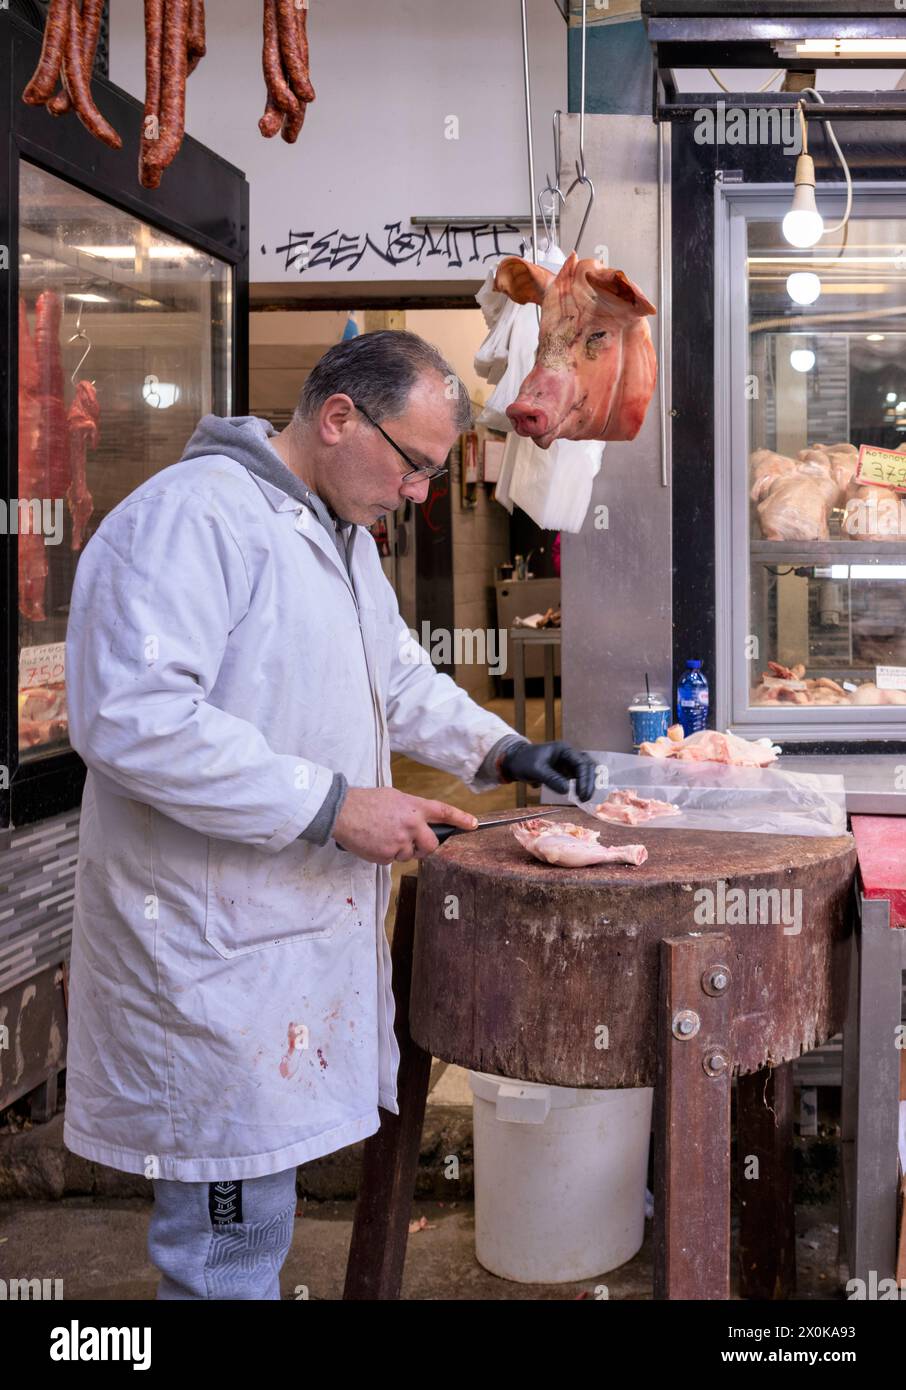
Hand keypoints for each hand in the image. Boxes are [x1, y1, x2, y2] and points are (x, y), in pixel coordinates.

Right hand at [333, 788, 477, 864]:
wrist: (343, 812)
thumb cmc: (366, 802)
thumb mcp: (394, 797)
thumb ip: (411, 810)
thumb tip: (420, 821)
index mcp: (414, 808)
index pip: (444, 813)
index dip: (461, 819)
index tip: (473, 824)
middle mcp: (412, 826)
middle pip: (431, 845)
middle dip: (425, 846)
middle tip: (414, 842)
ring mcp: (400, 842)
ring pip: (410, 854)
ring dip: (401, 849)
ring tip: (383, 835)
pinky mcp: (387, 856)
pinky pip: (393, 860)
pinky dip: (386, 854)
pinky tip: (375, 842)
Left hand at [500, 740, 596, 802]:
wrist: (514, 762)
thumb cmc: (523, 762)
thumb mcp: (536, 770)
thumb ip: (551, 778)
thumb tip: (567, 790)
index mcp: (564, 750)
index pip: (582, 763)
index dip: (584, 779)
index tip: (581, 794)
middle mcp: (569, 755)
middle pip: (588, 767)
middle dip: (589, 782)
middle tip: (584, 798)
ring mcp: (568, 763)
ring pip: (586, 772)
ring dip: (587, 785)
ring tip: (583, 799)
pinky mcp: (565, 772)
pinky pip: (578, 778)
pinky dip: (581, 786)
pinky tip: (579, 797)